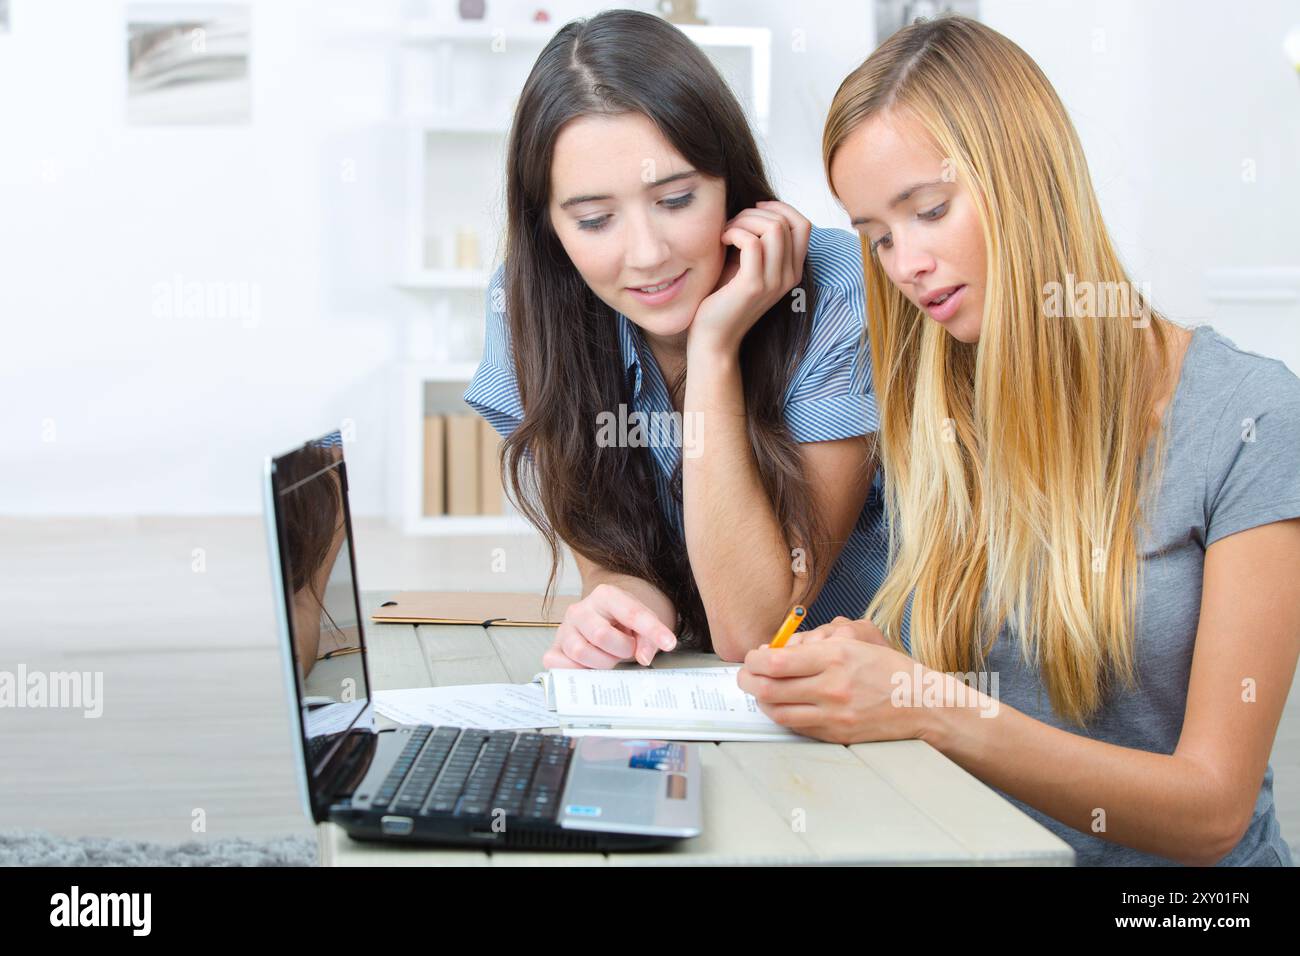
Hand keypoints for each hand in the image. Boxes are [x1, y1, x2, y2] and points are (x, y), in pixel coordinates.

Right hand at [541, 583, 676, 668]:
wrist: (600, 622)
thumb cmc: (621, 624)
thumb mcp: (641, 625)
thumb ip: (648, 639)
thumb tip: (644, 657)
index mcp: (605, 596)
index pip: (630, 612)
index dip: (652, 630)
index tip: (669, 643)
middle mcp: (580, 609)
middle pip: (601, 635)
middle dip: (622, 649)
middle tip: (627, 649)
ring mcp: (564, 629)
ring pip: (581, 652)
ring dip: (603, 662)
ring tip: (609, 656)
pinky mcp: (555, 649)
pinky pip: (559, 664)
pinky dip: (577, 670)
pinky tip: (590, 667)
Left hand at [689, 200, 810, 356]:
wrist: (713, 337)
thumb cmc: (724, 297)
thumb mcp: (747, 264)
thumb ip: (758, 240)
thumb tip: (755, 208)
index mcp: (792, 271)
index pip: (803, 225)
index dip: (780, 208)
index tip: (754, 209)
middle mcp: (789, 277)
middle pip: (786, 222)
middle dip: (754, 213)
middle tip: (732, 225)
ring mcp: (773, 282)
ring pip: (773, 228)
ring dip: (744, 221)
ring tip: (726, 233)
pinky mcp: (753, 286)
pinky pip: (752, 241)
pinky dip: (734, 232)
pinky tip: (721, 241)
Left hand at [737, 617, 924, 743]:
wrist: (921, 704)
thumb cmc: (889, 671)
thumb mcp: (854, 644)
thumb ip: (814, 647)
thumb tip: (777, 651)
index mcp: (836, 657)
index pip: (777, 661)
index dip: (755, 660)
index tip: (752, 657)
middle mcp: (833, 686)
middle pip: (770, 688)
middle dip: (748, 681)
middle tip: (745, 676)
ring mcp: (834, 714)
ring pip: (778, 711)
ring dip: (761, 701)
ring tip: (760, 692)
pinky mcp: (836, 733)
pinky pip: (797, 726)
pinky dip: (782, 715)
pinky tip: (782, 706)